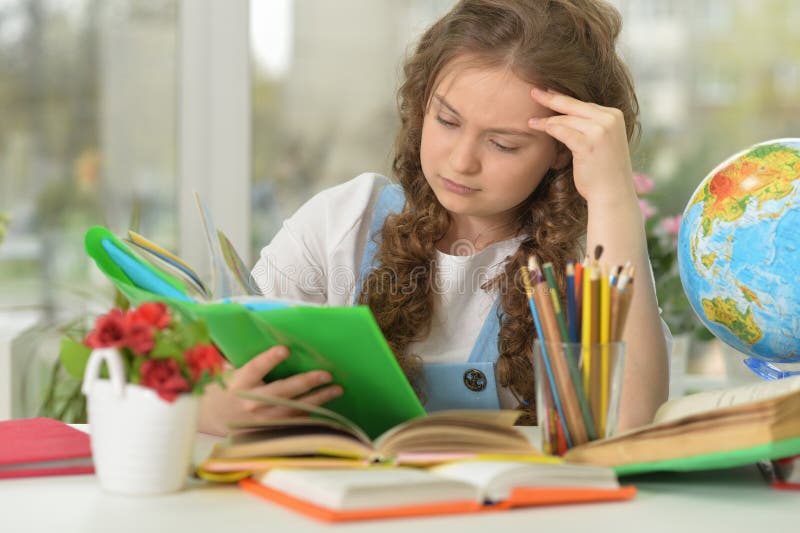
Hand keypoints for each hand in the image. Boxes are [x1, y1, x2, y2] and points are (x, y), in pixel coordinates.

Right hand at [198, 345, 342, 435]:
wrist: (213, 417)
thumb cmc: (227, 386)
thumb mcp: (231, 370)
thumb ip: (250, 360)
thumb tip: (273, 339)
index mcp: (240, 382)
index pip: (255, 368)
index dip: (269, 359)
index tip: (285, 349)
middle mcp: (251, 402)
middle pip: (282, 392)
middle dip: (306, 382)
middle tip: (326, 374)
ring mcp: (262, 419)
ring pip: (294, 408)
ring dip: (318, 399)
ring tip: (336, 389)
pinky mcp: (270, 429)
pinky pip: (295, 421)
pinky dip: (312, 413)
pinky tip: (328, 406)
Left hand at [528, 88, 635, 206]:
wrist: (613, 194)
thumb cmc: (604, 172)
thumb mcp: (602, 142)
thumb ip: (591, 127)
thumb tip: (567, 117)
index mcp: (615, 116)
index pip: (584, 104)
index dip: (564, 99)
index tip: (549, 92)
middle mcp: (609, 119)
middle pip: (573, 105)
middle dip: (551, 97)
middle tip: (534, 91)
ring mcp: (600, 130)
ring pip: (565, 119)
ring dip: (545, 120)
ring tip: (531, 120)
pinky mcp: (588, 143)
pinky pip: (561, 131)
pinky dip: (547, 128)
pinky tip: (535, 126)